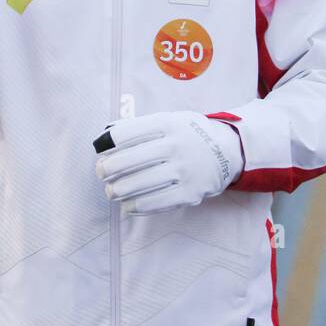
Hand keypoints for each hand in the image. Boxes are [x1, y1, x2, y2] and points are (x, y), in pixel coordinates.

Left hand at [93, 110, 243, 214]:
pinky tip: (128, 205)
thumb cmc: (188, 135)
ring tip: (111, 191)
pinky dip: (135, 206)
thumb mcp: (169, 119)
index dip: (107, 143)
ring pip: (139, 184)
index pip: (127, 133)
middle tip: (101, 173)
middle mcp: (175, 146)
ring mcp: (183, 170)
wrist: (227, 151)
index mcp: (167, 124)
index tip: (98, 149)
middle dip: (107, 169)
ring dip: (118, 190)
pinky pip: (155, 203)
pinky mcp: (189, 193)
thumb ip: (139, 126)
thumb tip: (106, 133)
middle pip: (129, 160)